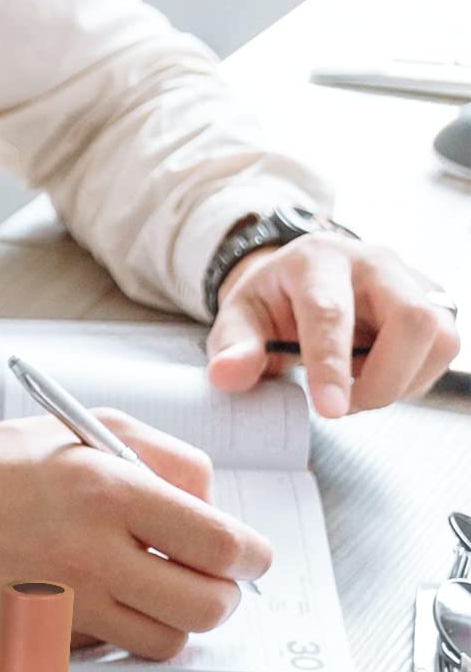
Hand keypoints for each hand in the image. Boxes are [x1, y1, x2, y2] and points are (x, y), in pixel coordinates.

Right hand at [0, 411, 271, 658]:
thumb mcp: (89, 429)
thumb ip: (166, 459)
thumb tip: (213, 508)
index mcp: (113, 492)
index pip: (222, 544)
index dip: (252, 557)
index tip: (250, 557)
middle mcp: (93, 553)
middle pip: (205, 605)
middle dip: (222, 596)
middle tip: (210, 581)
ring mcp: (67, 603)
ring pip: (165, 641)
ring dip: (174, 621)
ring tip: (157, 594)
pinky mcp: (42, 637)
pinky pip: (112, 652)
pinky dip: (121, 635)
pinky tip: (105, 604)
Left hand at [207, 235, 458, 417]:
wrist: (299, 281)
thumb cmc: (271, 303)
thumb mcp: (236, 322)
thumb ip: (232, 349)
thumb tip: (227, 375)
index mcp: (317, 261)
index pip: (331, 314)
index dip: (332, 365)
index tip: (331, 410)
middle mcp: (374, 263)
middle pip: (413, 320)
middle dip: (383, 380)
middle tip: (342, 405)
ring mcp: (411, 280)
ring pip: (440, 338)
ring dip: (401, 381)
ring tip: (357, 386)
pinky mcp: (434, 303)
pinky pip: (443, 349)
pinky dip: (411, 378)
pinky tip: (376, 374)